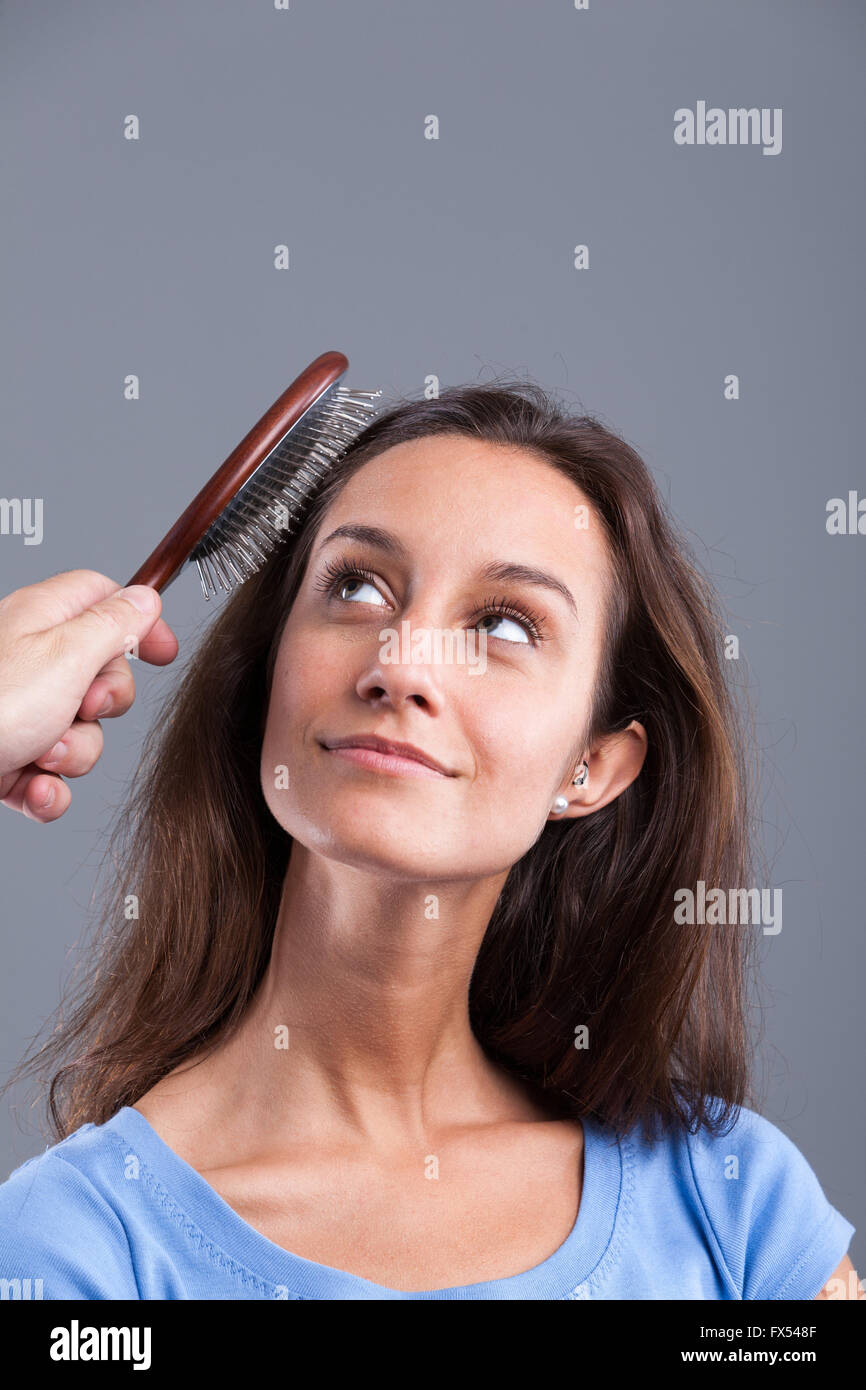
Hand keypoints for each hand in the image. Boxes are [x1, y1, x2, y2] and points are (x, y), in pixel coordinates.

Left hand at [0, 569, 178, 821]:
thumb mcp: (67, 656)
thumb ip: (113, 625)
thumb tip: (144, 598)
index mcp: (41, 618)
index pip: (103, 597)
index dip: (138, 622)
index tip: (163, 652)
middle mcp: (27, 660)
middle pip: (100, 674)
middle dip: (105, 706)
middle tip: (84, 708)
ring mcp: (15, 710)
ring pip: (78, 731)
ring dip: (75, 754)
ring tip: (43, 754)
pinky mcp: (3, 757)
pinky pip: (49, 774)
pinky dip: (47, 787)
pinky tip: (32, 787)